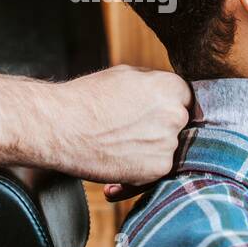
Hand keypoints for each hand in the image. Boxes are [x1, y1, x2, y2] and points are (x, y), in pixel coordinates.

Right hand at [54, 65, 190, 185]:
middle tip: (131, 130)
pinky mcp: (158, 170)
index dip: (168, 106)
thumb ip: (153, 83)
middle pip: (179, 124)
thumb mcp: (125, 75)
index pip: (186, 99)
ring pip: (168, 148)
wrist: (61, 128)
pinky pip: (156, 171)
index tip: (154, 114)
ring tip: (118, 146)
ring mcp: (168, 144)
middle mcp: (176, 115)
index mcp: (171, 87)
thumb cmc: (88, 98)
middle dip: (160, 128)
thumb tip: (165, 91)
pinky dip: (139, 172)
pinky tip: (115, 165)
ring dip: (149, 150)